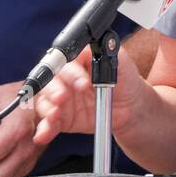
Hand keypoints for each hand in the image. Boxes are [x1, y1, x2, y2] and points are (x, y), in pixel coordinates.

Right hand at [32, 45, 151, 145]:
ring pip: (44, 101)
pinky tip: (44, 134)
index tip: (82, 82)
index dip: (70, 71)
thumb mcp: (121, 62)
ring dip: (46, 108)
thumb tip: (101, 42)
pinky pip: (49, 123)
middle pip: (48, 81)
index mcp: (76, 62)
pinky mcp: (62, 119)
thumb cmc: (125, 80)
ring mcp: (61, 100)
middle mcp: (64, 79)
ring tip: (55, 114)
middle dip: (53, 89)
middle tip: (62, 97)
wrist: (131, 107)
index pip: (64, 61)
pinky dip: (45, 129)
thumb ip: (109, 50)